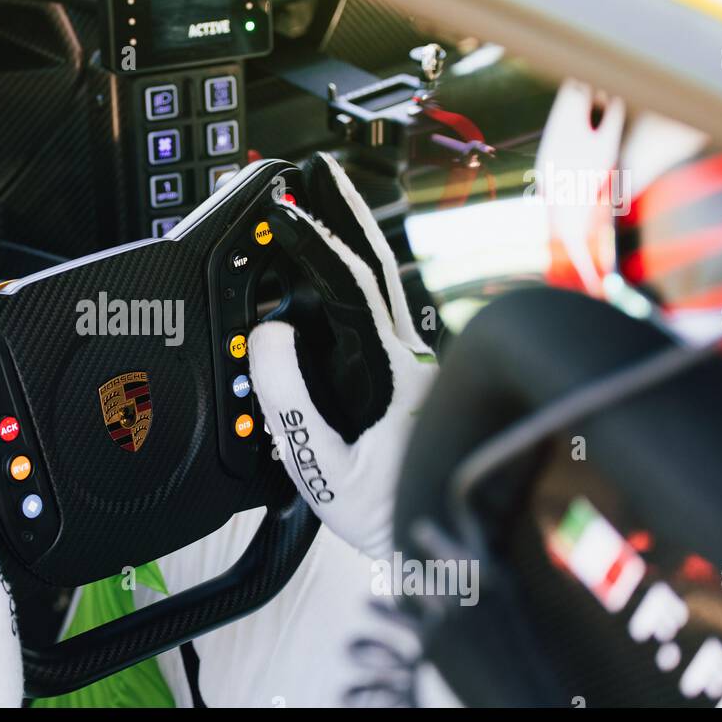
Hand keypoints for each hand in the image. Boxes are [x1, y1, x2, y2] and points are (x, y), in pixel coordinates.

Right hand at [248, 153, 436, 557]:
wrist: (447, 550)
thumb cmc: (390, 515)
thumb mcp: (324, 471)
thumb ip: (290, 403)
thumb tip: (273, 335)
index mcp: (386, 372)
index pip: (347, 287)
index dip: (314, 243)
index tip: (285, 210)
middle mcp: (407, 358)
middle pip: (377, 266)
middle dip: (346, 211)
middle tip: (318, 171)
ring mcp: (412, 364)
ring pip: (381, 285)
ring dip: (351, 238)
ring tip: (321, 206)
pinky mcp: (409, 377)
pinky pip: (376, 312)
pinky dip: (352, 276)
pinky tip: (333, 274)